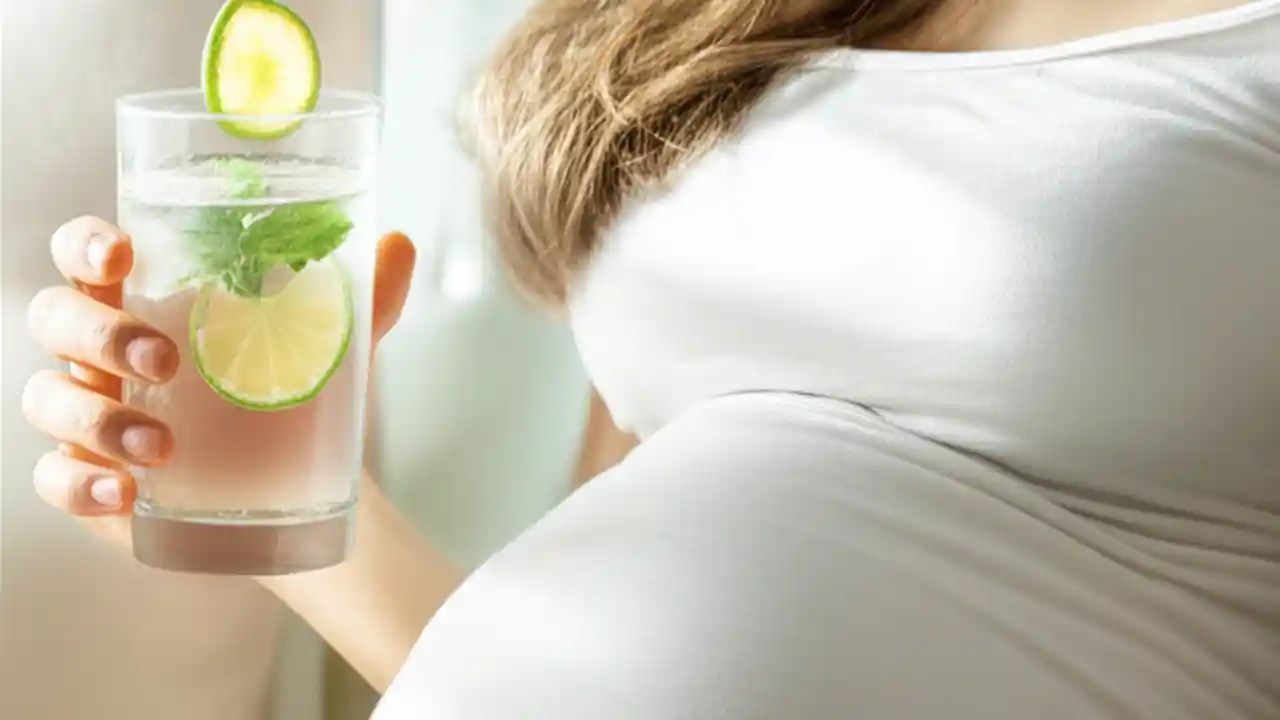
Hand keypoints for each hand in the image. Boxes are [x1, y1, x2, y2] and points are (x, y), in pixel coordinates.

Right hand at [23, 216, 415, 546]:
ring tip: (164, 447)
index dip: (83, 245)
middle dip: (98, 334)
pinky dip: (79, 483)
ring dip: (98, 417)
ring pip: (48, 398)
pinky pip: (53, 477)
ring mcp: (90, 412)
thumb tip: (403, 243)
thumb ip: (363, 294)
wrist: (300, 479)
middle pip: (56, 318)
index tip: (119, 256)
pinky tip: (122, 493)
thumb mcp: (329, 341)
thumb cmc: (291, 387)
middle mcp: (104, 349)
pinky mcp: (90, 475)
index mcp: (147, 298)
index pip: (85, 254)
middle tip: (167, 359)